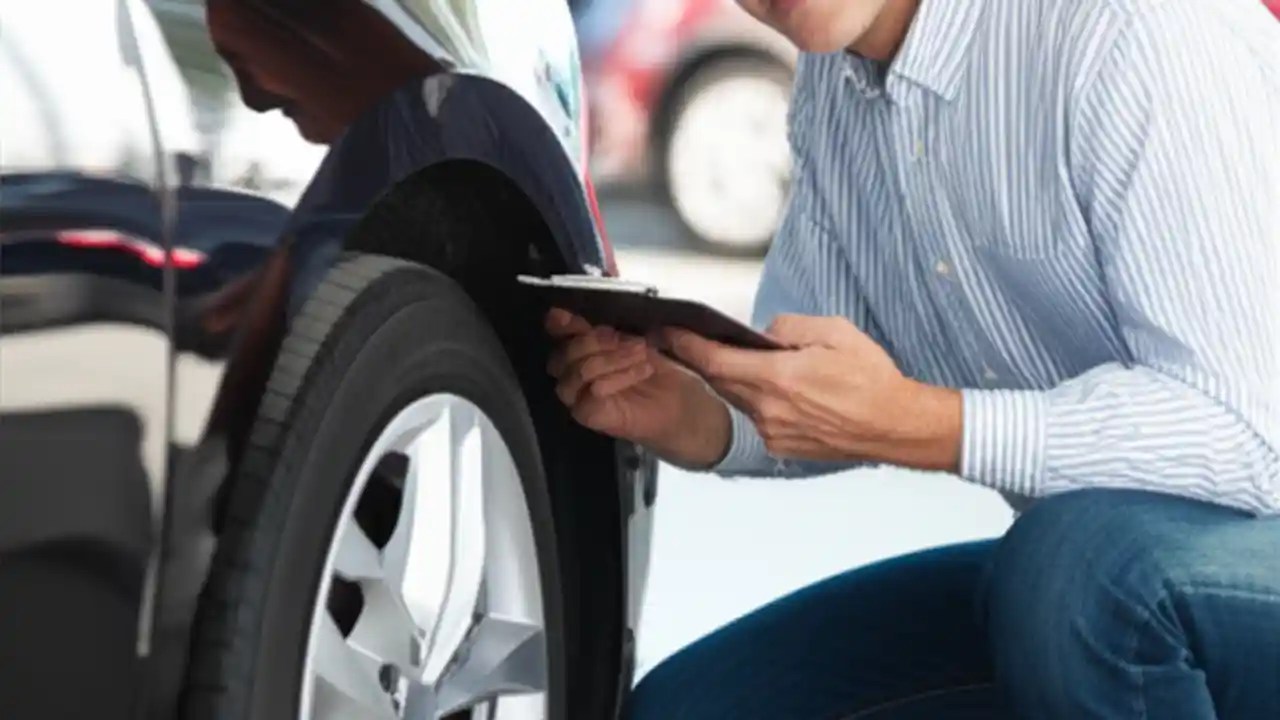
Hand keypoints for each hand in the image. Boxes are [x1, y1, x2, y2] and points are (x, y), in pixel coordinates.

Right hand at [544, 309, 731, 467]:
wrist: (692, 408)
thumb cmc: (672, 373)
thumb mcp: (650, 338)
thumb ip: (627, 323)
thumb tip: (615, 298)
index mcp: (588, 351)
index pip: (559, 336)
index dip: (561, 325)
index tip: (568, 316)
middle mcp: (578, 375)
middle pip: (560, 356)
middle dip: (593, 341)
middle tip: (633, 341)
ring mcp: (583, 399)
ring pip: (573, 374)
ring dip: (608, 359)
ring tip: (643, 356)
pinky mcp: (594, 417)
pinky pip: (588, 398)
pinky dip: (614, 380)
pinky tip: (642, 372)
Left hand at [665, 314, 961, 470]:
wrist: (896, 427)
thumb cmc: (872, 380)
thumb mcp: (835, 332)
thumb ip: (790, 327)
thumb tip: (764, 334)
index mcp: (779, 378)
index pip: (714, 360)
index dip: (685, 345)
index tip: (667, 332)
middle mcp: (769, 409)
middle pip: (719, 381)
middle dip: (704, 360)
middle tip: (689, 341)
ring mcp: (773, 431)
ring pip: (739, 400)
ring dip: (735, 381)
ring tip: (748, 363)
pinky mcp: (781, 445)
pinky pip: (757, 417)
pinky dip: (759, 400)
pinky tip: (780, 391)